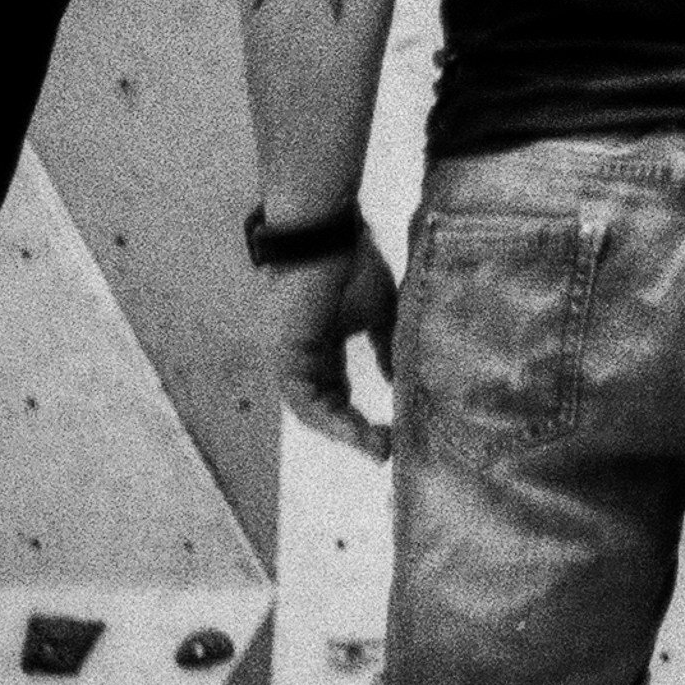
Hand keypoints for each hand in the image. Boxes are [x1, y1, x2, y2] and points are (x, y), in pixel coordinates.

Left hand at [264, 222, 400, 459]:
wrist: (323, 234)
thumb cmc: (350, 263)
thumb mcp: (379, 312)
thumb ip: (386, 346)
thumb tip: (399, 379)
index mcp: (322, 348)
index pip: (338, 395)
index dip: (360, 418)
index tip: (390, 435)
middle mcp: (303, 359)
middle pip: (325, 409)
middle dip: (354, 433)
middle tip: (385, 450)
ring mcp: (290, 359)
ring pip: (312, 411)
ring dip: (342, 432)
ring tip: (373, 445)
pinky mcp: (285, 356)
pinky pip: (302, 399)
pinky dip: (327, 417)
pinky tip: (352, 428)